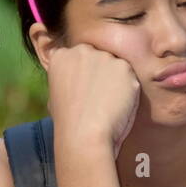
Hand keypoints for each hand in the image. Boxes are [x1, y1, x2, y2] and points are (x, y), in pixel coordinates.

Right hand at [45, 41, 141, 158]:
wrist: (84, 136)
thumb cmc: (69, 125)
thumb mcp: (55, 97)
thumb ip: (67, 80)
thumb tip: (75, 80)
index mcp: (61, 56)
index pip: (79, 59)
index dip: (85, 76)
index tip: (86, 93)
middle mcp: (82, 50)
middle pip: (99, 58)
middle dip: (101, 75)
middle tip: (99, 101)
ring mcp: (103, 57)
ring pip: (116, 68)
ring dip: (116, 83)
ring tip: (108, 106)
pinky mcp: (124, 67)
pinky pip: (130, 79)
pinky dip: (129, 93)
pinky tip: (118, 107)